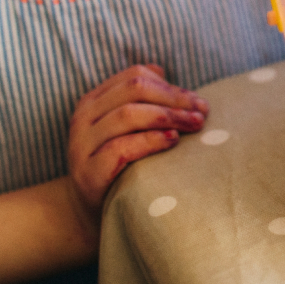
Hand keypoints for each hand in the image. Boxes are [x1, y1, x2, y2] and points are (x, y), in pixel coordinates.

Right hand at [66, 64, 208, 213]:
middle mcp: (83, 118)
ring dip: (168, 116)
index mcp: (93, 101)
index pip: (134, 77)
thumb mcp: (124, 129)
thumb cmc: (117, 165)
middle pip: (134, 90)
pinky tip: (173, 140)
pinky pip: (121, 148)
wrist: (87, 213)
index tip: (197, 101)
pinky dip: (151, 140)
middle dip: (174, 99)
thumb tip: (162, 71)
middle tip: (203, 112)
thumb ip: (140, 100)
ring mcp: (82, 145)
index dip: (170, 85)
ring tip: (194, 125)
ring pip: (127, 115)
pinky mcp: (88, 172)